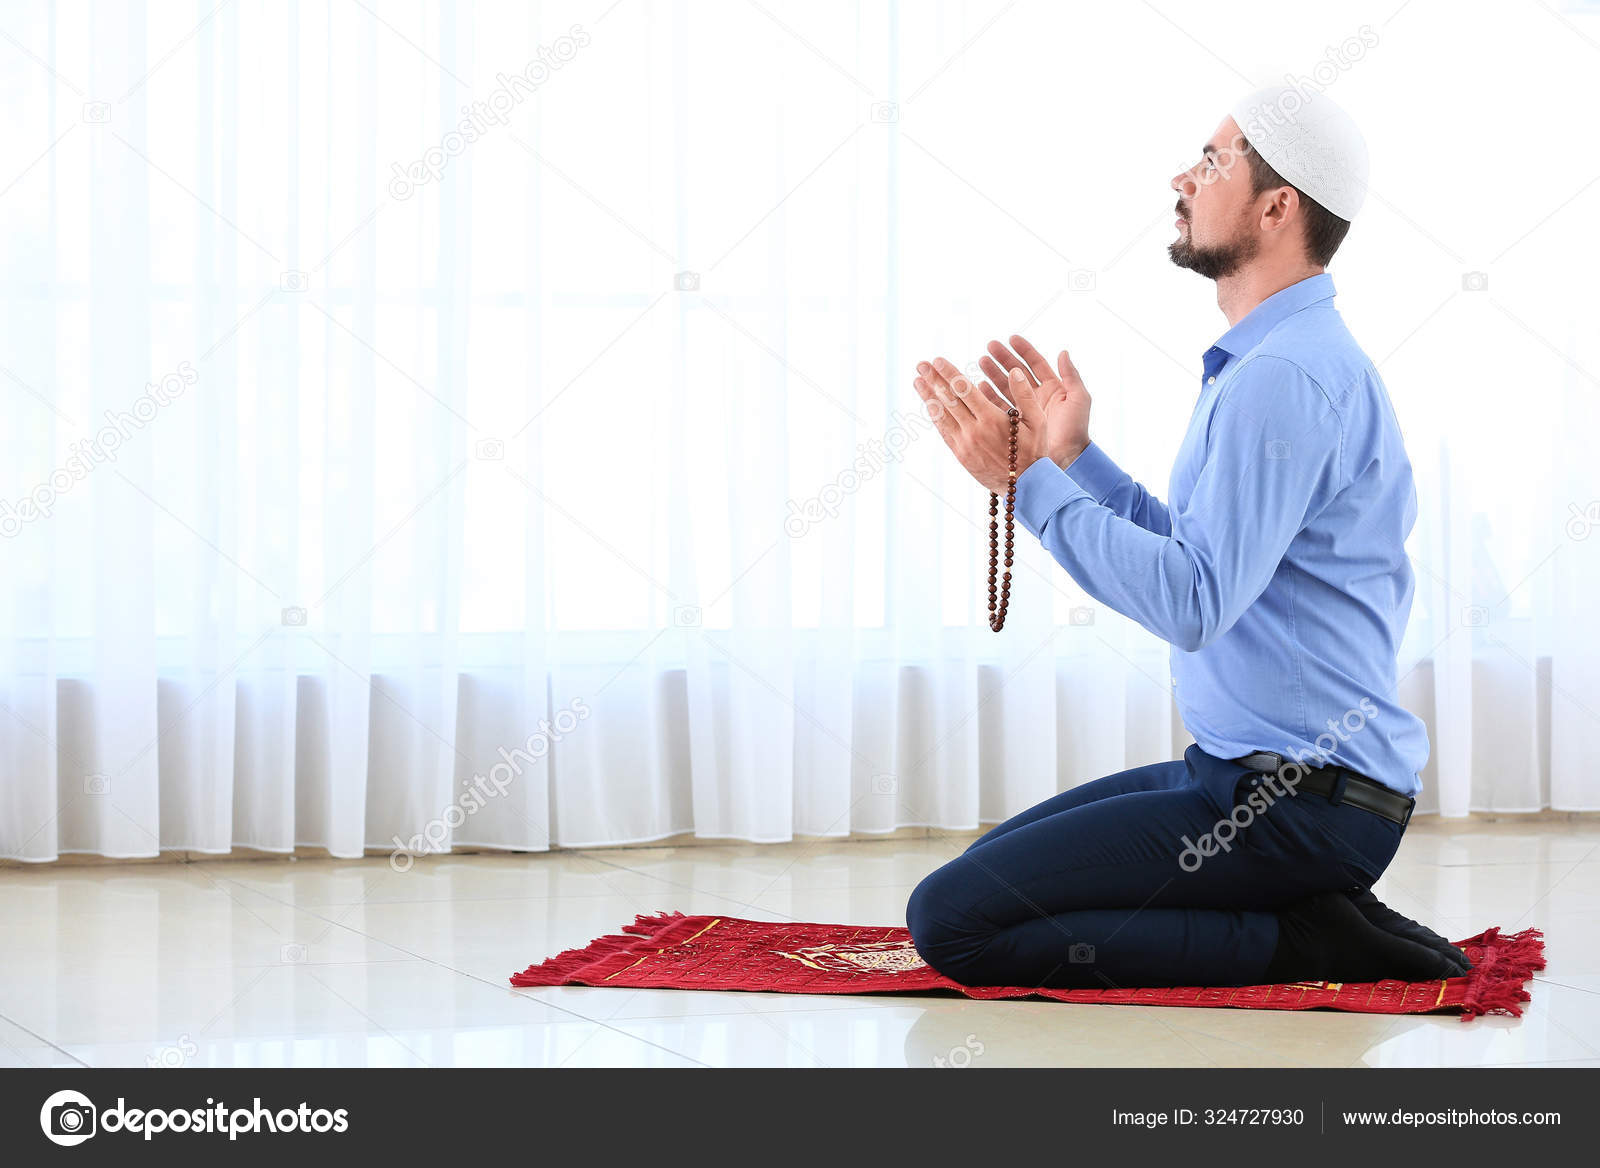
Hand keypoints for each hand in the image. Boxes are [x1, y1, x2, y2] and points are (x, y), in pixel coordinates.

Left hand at [912, 357, 1045, 495]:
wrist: (1025, 486)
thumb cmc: (1034, 451)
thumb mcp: (1038, 421)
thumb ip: (1025, 395)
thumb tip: (1014, 370)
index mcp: (991, 419)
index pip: (964, 390)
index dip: (949, 373)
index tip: (937, 361)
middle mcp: (974, 430)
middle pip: (948, 400)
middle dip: (933, 380)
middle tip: (921, 365)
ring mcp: (964, 444)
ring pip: (942, 416)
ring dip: (928, 396)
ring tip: (917, 381)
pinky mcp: (960, 455)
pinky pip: (944, 432)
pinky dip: (935, 416)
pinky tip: (929, 405)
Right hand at [978, 335, 1090, 468]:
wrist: (1068, 458)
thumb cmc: (1076, 429)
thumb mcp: (1079, 399)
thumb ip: (1072, 375)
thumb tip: (1063, 352)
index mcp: (1052, 387)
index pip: (1035, 363)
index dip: (1023, 350)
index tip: (1010, 339)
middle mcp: (1037, 396)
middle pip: (1017, 372)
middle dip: (1003, 358)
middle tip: (989, 347)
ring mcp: (1025, 409)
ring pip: (1006, 386)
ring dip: (993, 373)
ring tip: (981, 362)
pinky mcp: (1015, 423)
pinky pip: (999, 406)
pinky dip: (989, 396)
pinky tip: (979, 386)